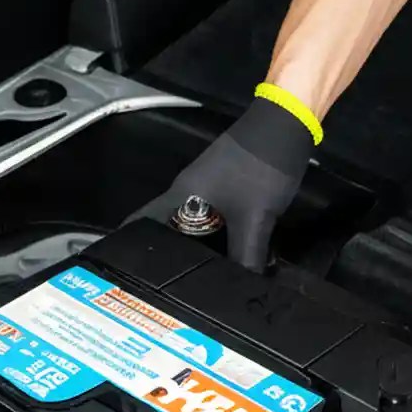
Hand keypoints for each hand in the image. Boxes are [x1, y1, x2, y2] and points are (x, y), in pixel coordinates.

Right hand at [126, 99, 312, 269]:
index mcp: (180, 195)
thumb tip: (246, 287)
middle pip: (166, 227)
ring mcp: (206, 186)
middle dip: (168, 254)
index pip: (141, 222)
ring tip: (197, 277)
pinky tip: (228, 254)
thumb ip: (247, 257)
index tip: (127, 272)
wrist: (285, 123)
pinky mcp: (225, 185)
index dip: (129, 246)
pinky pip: (211, 217)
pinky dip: (215, 236)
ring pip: (191, 224)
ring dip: (195, 246)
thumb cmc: (262, 166)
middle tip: (168, 286)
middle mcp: (186, 190)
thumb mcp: (255, 219)